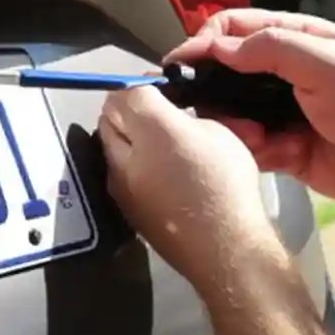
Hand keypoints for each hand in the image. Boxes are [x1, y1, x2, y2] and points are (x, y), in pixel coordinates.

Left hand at [99, 86, 284, 291]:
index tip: (162, 90)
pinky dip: (131, 162)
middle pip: (108, 116)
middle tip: (157, 112)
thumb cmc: (226, 187)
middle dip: (127, 107)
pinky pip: (118, 171)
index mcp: (151, 131)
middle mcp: (123, 156)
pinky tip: (159, 170)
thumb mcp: (218, 134)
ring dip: (126, 135)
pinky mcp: (122, 206)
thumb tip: (167, 110)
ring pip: (109, 144)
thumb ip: (184, 115)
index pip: (127, 92)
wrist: (222, 249)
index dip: (142, 84)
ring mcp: (117, 185)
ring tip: (158, 141)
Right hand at [167, 9, 334, 205]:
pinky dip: (252, 152)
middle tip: (206, 109)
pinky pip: (249, 148)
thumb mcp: (326, 63)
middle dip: (210, 90)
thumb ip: (271, 49)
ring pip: (231, 115)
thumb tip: (218, 48)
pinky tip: (275, 154)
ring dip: (231, 126)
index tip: (183, 64)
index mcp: (295, 41)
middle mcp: (282, 74)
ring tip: (253, 136)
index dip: (204, 41)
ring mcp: (281, 113)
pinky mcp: (284, 150)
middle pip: (224, 74)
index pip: (235, 29)